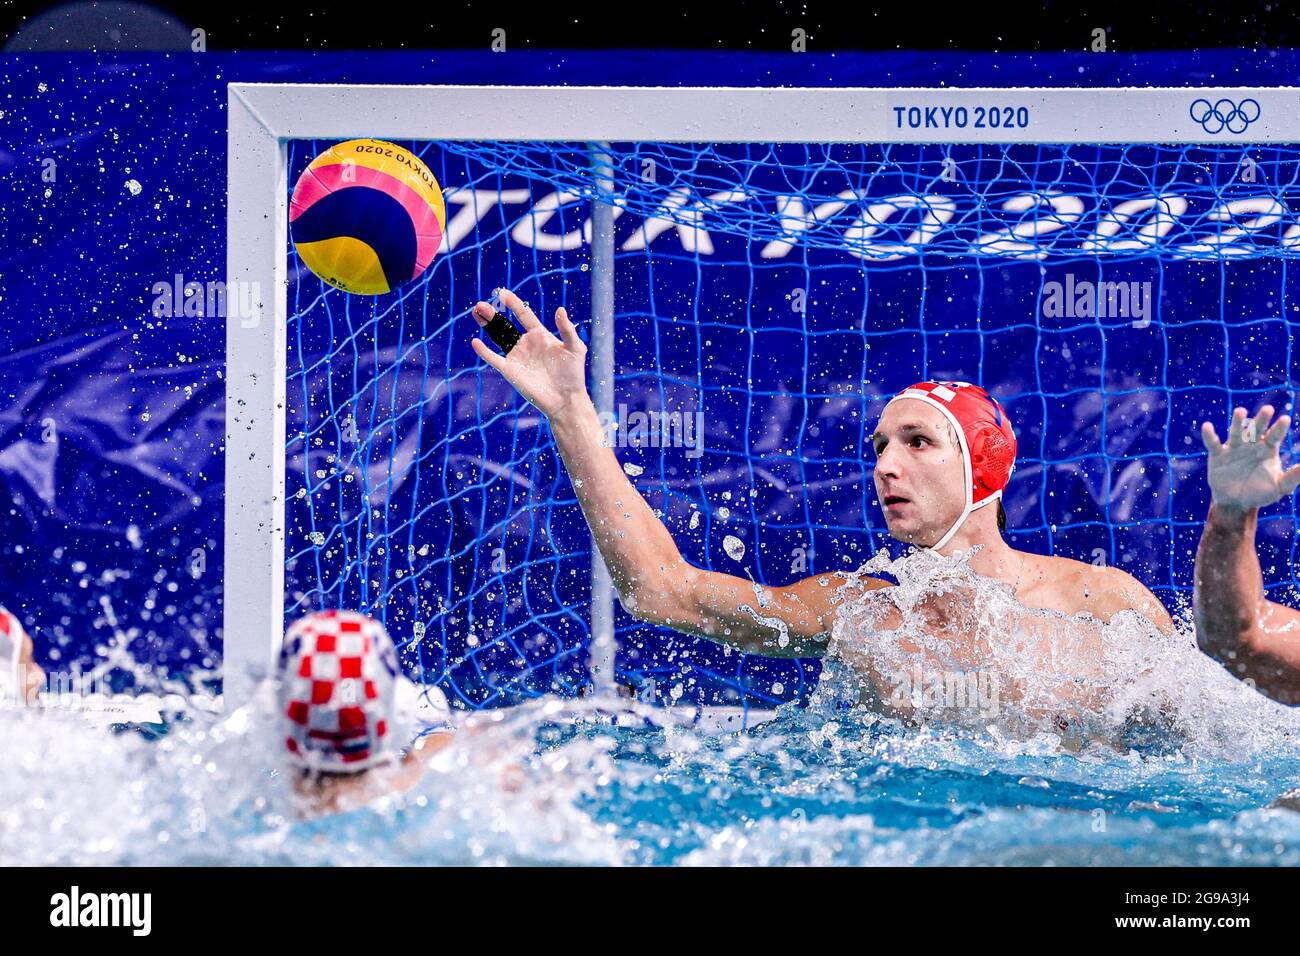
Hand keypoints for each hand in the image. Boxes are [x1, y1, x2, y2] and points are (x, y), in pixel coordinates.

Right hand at [470, 289, 589, 419]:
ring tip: (476, 312)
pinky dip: (484, 351)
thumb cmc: (573, 374)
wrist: (566, 399)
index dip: (513, 303)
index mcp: (540, 335)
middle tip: (480, 304)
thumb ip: (567, 329)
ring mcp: (517, 356)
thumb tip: (559, 309)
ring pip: (497, 337)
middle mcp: (526, 343)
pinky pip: (494, 358)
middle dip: (493, 313)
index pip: (523, 314)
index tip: (502, 293)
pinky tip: (475, 342)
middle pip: (505, 324)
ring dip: (486, 325)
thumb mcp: (575, 348)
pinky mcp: (510, 370)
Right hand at [1201, 405, 1299, 511]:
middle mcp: (1251, 445)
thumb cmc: (1261, 492)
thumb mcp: (1280, 487)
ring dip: (1237, 422)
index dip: (1279, 428)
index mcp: (1267, 450)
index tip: (1285, 419)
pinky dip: (1209, 436)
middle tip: (1268, 409)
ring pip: (1236, 433)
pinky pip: (1213, 444)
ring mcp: (1234, 449)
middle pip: (1257, 429)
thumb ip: (1293, 477)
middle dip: (1262, 420)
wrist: (1236, 502)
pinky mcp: (1218, 455)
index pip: (1274, 436)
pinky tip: (1207, 426)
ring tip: (1240, 411)